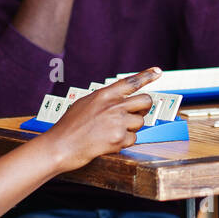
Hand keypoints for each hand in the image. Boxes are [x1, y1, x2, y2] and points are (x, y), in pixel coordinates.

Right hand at [44, 67, 161, 170]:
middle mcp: (113, 106)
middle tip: (136, 114)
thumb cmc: (69, 127)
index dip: (147, 75)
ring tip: (111, 132)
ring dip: (130, 128)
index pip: (131, 82)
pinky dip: (123, 142)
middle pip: (145, 101)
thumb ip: (103, 100)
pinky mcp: (118, 139)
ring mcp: (117, 122)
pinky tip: (108, 143)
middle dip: (144, 109)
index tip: (158, 71)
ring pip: (140, 122)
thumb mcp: (84, 104)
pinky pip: (132, 139)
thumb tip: (118, 100)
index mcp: (104, 95)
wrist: (60, 146)